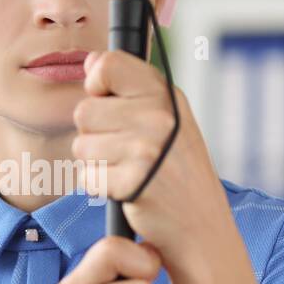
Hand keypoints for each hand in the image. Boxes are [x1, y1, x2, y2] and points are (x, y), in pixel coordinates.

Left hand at [71, 49, 230, 269]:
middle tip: (124, 149)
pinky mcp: (131, 183)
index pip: (107, 65)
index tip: (109, 102)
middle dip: (94, 134)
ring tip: (127, 169)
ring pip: (81, 146)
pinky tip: (126, 188)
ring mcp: (145, 150)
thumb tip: (91, 61)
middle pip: (84, 111)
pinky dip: (100, 187)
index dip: (97, 85)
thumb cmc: (178, 168)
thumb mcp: (167, 117)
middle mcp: (158, 117)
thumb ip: (129, 86)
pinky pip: (88, 177)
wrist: (201, 223)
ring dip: (96, 162)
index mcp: (166, 95)